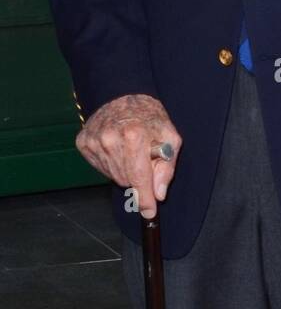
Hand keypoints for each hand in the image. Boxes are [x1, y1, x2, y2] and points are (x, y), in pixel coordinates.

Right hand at [75, 93, 181, 219]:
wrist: (123, 95)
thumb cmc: (150, 117)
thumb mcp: (170, 137)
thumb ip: (166, 167)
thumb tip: (158, 194)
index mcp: (134, 136)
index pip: (139, 178)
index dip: (145, 199)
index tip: (149, 212)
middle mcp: (110, 139)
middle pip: (126, 180)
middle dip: (139, 176)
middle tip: (144, 159)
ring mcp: (94, 141)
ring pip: (113, 176)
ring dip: (125, 170)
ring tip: (130, 151)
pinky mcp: (83, 142)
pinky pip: (99, 167)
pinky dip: (110, 163)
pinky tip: (116, 148)